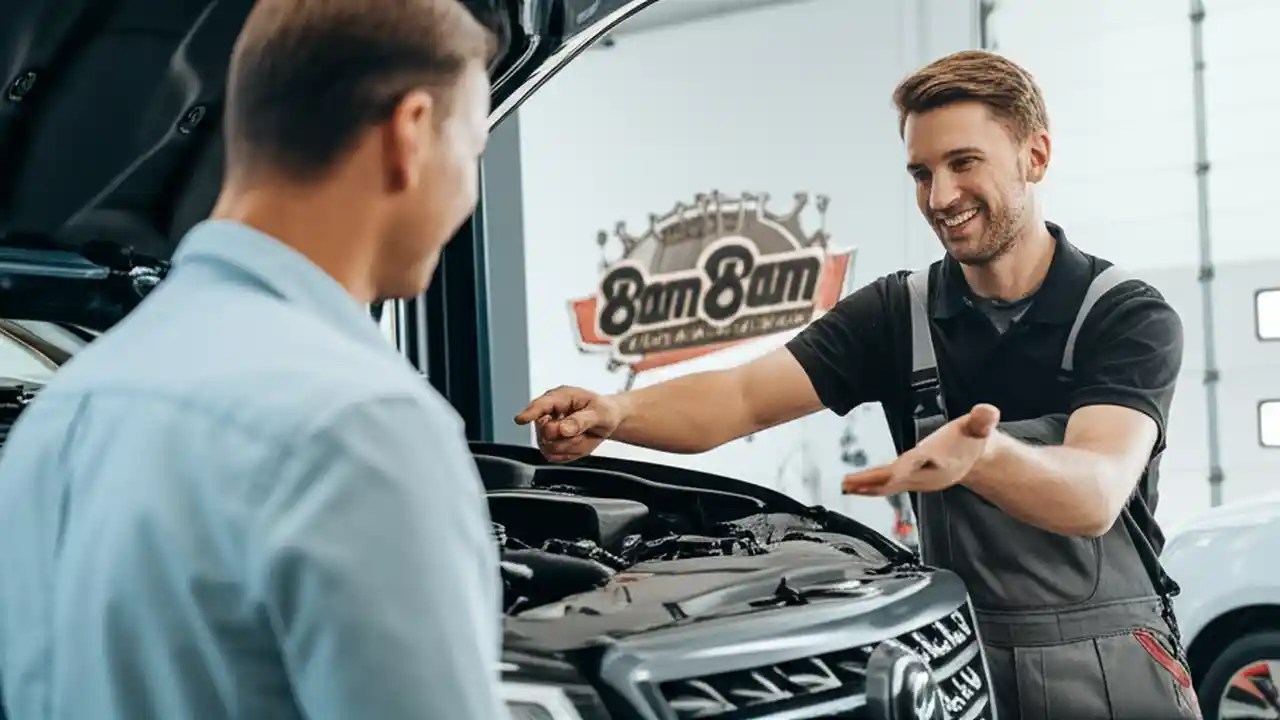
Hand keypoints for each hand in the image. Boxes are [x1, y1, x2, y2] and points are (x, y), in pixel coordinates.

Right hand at [514, 386, 623, 462]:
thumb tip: (563, 428)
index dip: (530, 413)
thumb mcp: (599, 413)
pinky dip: (570, 454)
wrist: (607, 420)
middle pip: (545, 433)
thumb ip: (580, 421)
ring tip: (583, 436)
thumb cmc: (603, 411)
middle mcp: (549, 412)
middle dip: (567, 439)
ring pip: (549, 448)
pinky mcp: (549, 443)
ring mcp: (547, 429)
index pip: (541, 405)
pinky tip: (579, 443)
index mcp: (560, 397)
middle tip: (584, 432)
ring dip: (571, 447)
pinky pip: (554, 457)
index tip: (521, 419)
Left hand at [842, 404, 1000, 495]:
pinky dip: (871, 487)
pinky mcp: (911, 481)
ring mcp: (917, 481)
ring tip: (846, 485)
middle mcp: (926, 475)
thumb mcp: (979, 426)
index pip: (918, 464)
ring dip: (866, 487)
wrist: (978, 459)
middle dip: (872, 482)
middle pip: (896, 479)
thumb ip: (982, 420)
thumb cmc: (972, 439)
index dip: (903, 468)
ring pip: (888, 487)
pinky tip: (855, 487)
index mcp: (939, 460)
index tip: (886, 473)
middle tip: (849, 482)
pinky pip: (887, 487)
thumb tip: (988, 412)